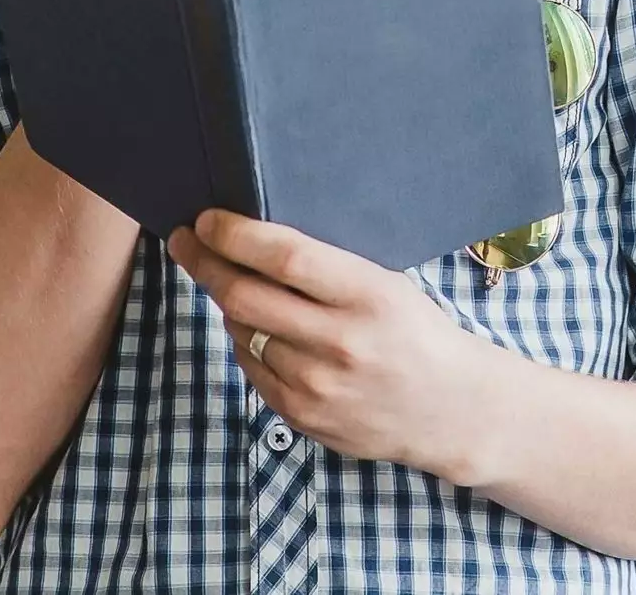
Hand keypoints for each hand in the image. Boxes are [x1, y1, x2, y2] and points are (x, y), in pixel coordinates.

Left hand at [168, 212, 491, 479]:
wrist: (450, 410)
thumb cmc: (418, 334)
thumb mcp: (389, 285)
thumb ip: (329, 269)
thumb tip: (257, 242)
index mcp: (369, 294)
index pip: (286, 256)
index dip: (236, 235)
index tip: (206, 219)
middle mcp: (339, 341)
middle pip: (246, 296)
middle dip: (205, 263)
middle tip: (185, 242)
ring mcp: (316, 384)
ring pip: (242, 332)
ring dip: (228, 304)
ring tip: (232, 285)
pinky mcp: (302, 415)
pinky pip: (251, 368)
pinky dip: (246, 342)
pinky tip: (258, 329)